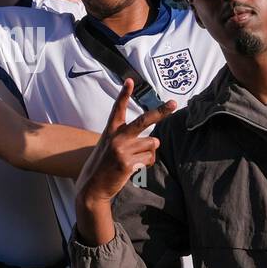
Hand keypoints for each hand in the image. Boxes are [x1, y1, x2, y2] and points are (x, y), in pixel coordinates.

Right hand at [76, 80, 175, 205]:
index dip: (124, 94)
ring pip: (152, 144)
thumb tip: (156, 141)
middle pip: (143, 121)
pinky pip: (149, 159)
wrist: (92, 187)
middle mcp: (117, 138)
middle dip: (161, 112)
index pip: (118, 109)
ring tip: (133, 160)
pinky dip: (145, 164)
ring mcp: (122, 150)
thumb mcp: (109, 146)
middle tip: (174, 104)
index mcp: (110, 131)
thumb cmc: (103, 165)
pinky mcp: (128, 164)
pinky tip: (132, 168)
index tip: (130, 80)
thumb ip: (129, 140)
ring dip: (148, 152)